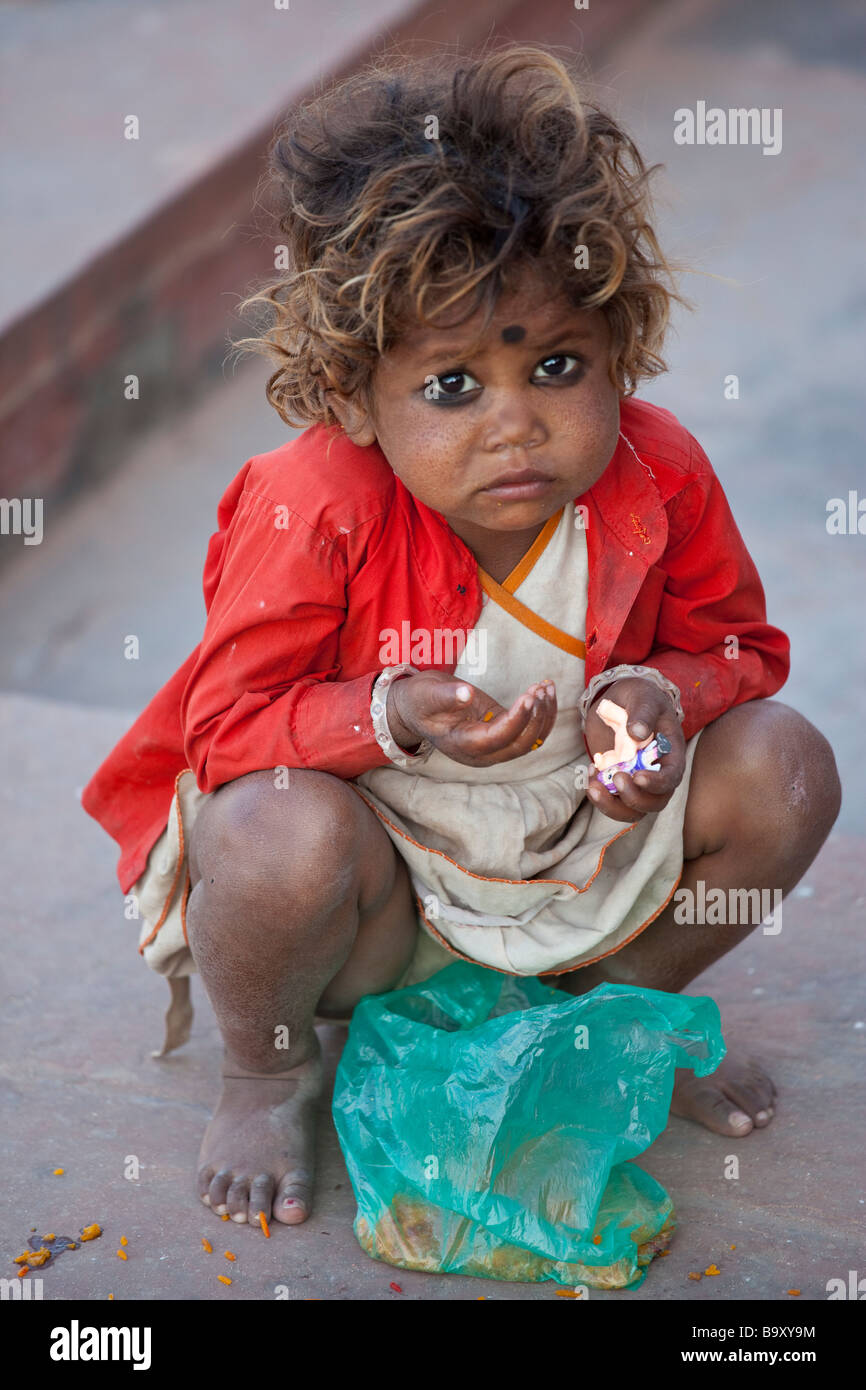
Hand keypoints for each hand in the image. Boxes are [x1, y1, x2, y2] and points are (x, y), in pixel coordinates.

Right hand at [387, 670, 557, 767]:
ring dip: (544, 715)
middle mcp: (482, 752)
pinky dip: (542, 714)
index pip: (498, 738)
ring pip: (530, 740)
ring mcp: (494, 745)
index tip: (529, 695)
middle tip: (541, 688)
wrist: (416, 707)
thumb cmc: (420, 700)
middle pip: (520, 745)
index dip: (517, 719)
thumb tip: (467, 693)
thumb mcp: (428, 694)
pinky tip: (546, 691)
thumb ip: (447, 696)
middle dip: (536, 717)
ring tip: (547, 686)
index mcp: (463, 745)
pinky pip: (530, 731)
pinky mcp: (502, 731)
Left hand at [583, 676, 684, 822]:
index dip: (657, 783)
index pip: (671, 778)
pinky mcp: (618, 784)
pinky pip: (612, 802)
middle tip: (615, 777)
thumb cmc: (640, 698)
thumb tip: (636, 733)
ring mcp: (638, 783)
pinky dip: (599, 796)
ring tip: (593, 787)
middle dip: (634, 797)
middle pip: (654, 802)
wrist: (623, 702)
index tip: (638, 776)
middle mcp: (658, 774)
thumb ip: (643, 713)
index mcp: (672, 754)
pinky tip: (590, 775)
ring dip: (612, 805)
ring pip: (632, 810)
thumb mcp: (643, 698)